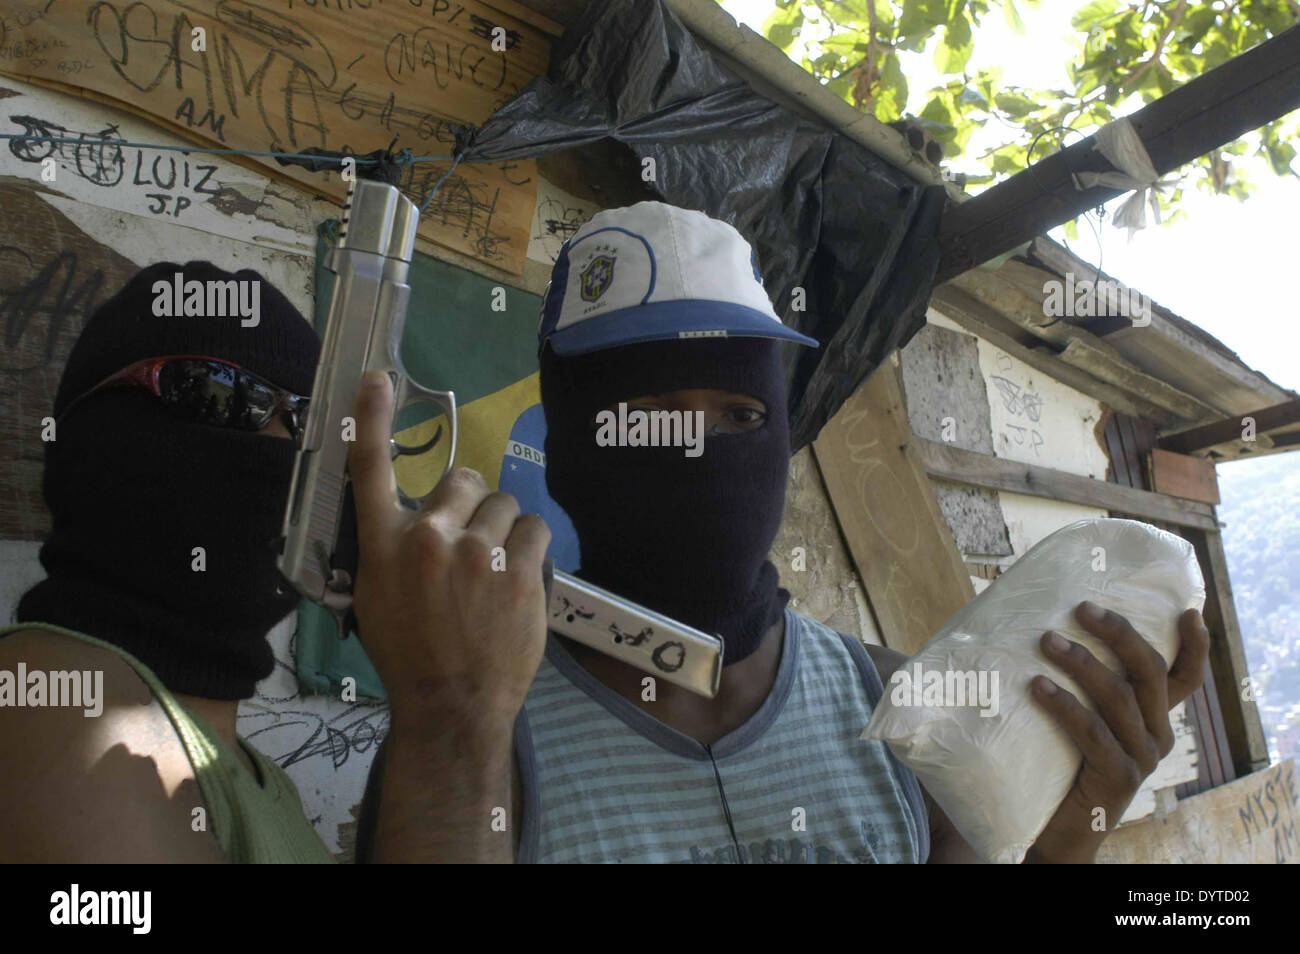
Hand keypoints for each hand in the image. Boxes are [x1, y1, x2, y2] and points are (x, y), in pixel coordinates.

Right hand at [347, 370, 550, 726]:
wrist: (452, 705)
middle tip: (470, 547)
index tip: (378, 378)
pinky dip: (532, 547)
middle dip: (471, 506)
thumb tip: (410, 518)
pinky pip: (535, 529)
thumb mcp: (375, 597)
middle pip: (463, 481)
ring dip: (504, 530)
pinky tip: (521, 575)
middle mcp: (428, 537)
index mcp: (384, 544)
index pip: (371, 467)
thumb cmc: (409, 654)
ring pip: (505, 505)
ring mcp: (477, 553)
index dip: (372, 417)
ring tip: (496, 572)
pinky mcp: (520, 570)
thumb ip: (390, 548)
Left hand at [1024, 601, 1209, 862]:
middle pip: (1150, 673)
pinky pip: (1093, 733)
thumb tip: (1044, 628)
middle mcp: (1156, 735)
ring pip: (1120, 697)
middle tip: (1082, 608)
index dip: (1195, 646)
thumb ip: (1084, 686)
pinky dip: (1065, 705)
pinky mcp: (1118, 779)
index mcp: (1154, 718)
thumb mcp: (1082, 721)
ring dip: (1082, 662)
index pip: (1186, 679)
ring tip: (1046, 640)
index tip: (1191, 611)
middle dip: (1119, 634)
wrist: (1058, 830)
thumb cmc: (1063, 763)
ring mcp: (1141, 758)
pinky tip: (1038, 686)